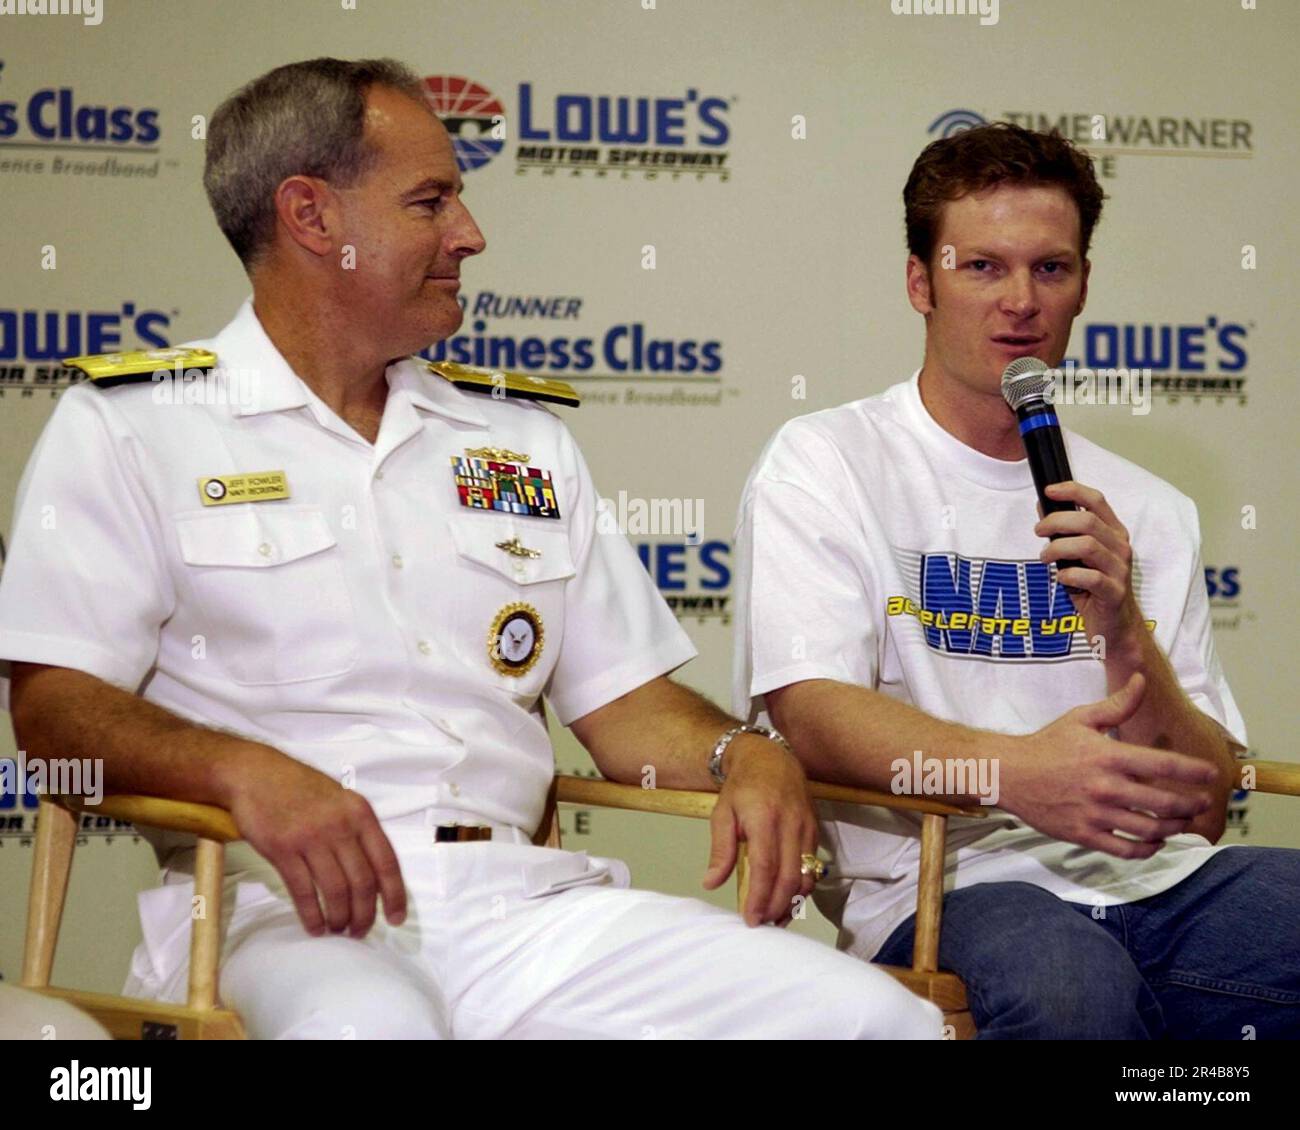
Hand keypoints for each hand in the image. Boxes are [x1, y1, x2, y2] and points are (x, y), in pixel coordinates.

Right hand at [220, 746, 406, 937]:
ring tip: (338, 930)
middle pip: (362, 882)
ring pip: (335, 890)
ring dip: (339, 918)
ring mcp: (311, 838)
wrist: (256, 774)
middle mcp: (340, 826)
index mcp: (361, 814)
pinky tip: (315, 927)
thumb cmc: (301, 789)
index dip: (395, 895)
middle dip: (365, 914)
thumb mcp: (341, 800)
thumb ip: (358, 831)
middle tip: (360, 931)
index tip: (397, 919)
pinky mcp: (283, 849)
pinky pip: (303, 891)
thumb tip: (375, 874)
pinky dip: (312, 915)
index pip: (387, 862)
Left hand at [701, 736, 818, 927]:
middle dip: (775, 907)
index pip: (765, 868)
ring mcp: (807, 829)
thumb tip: (711, 883)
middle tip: (760, 923)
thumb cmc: (742, 786)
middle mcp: (790, 825)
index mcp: (764, 820)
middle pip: (789, 878)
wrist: (770, 758)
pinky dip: (803, 889)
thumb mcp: (722, 813)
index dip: (759, 898)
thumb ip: (720, 850)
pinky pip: (814, 868)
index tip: (750, 919)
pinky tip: (788, 900)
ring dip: (792, 903)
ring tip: (774, 919)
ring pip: (807, 876)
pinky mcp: (815, 832)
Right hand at [1000, 673, 1218, 857]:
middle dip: (1191, 804)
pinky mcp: (1084, 834)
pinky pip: (1126, 849)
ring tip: (1182, 823)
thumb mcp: (1081, 718)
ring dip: (1174, 828)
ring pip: (1149, 829)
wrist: (1009, 773)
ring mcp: (1096, 814)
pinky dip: (1147, 849)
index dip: (1194, 771)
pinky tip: (1155, 842)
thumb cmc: (1047, 745)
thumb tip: (1141, 680)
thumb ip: (1117, 705)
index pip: (1164, 765)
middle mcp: (1106, 787)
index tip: (1212, 775)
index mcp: (1109, 756)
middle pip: (1164, 803)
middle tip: (1202, 803)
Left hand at [1035, 480, 1143, 649]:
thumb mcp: (1078, 557)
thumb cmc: (1094, 589)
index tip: (1048, 491)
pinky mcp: (1114, 593)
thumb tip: (1042, 508)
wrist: (1115, 628)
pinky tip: (1060, 578)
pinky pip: (1090, 577)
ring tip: (1044, 557)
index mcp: (1113, 534)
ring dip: (1058, 548)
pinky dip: (1069, 574)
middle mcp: (1120, 548)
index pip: (1097, 501)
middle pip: (1087, 521)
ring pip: (1088, 546)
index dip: (1073, 491)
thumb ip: (1065, 533)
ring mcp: (1120, 570)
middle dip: (1055, 521)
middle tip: (1038, 531)